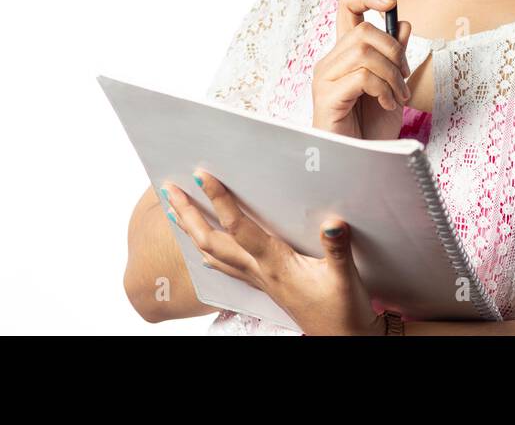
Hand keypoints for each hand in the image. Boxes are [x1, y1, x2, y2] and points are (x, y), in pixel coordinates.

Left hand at [162, 170, 384, 335]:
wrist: (342, 339)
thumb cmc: (342, 310)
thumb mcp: (346, 277)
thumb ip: (338, 249)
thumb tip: (333, 223)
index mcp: (276, 264)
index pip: (240, 227)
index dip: (219, 200)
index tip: (201, 176)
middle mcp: (260, 271)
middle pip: (212, 241)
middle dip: (188, 214)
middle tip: (169, 190)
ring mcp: (258, 279)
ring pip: (213, 254)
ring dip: (190, 231)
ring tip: (173, 211)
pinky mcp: (263, 285)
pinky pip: (226, 267)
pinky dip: (207, 253)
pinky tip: (200, 249)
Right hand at [310, 0, 412, 140]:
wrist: (363, 161)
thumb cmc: (371, 128)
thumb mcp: (392, 85)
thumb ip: (395, 56)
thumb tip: (404, 24)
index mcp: (344, 55)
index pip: (346, 9)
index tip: (391, 2)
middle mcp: (330, 62)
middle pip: (363, 30)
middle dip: (393, 50)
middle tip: (403, 76)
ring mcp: (325, 79)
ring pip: (363, 52)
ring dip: (391, 73)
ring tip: (396, 95)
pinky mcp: (327, 98)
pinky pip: (362, 77)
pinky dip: (383, 88)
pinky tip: (386, 104)